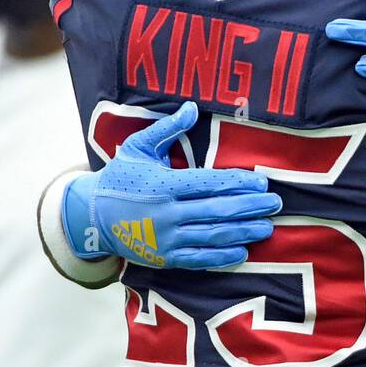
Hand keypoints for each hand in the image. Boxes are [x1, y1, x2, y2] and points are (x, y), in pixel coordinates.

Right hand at [62, 102, 282, 269]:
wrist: (90, 216)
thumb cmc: (119, 177)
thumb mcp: (138, 147)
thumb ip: (167, 129)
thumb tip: (191, 107)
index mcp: (165, 184)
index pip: (209, 184)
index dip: (238, 183)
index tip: (262, 182)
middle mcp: (168, 213)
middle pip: (218, 211)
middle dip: (250, 208)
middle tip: (275, 204)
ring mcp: (167, 238)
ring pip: (212, 236)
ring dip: (243, 232)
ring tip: (267, 227)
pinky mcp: (165, 256)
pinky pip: (198, 259)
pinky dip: (221, 258)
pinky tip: (242, 253)